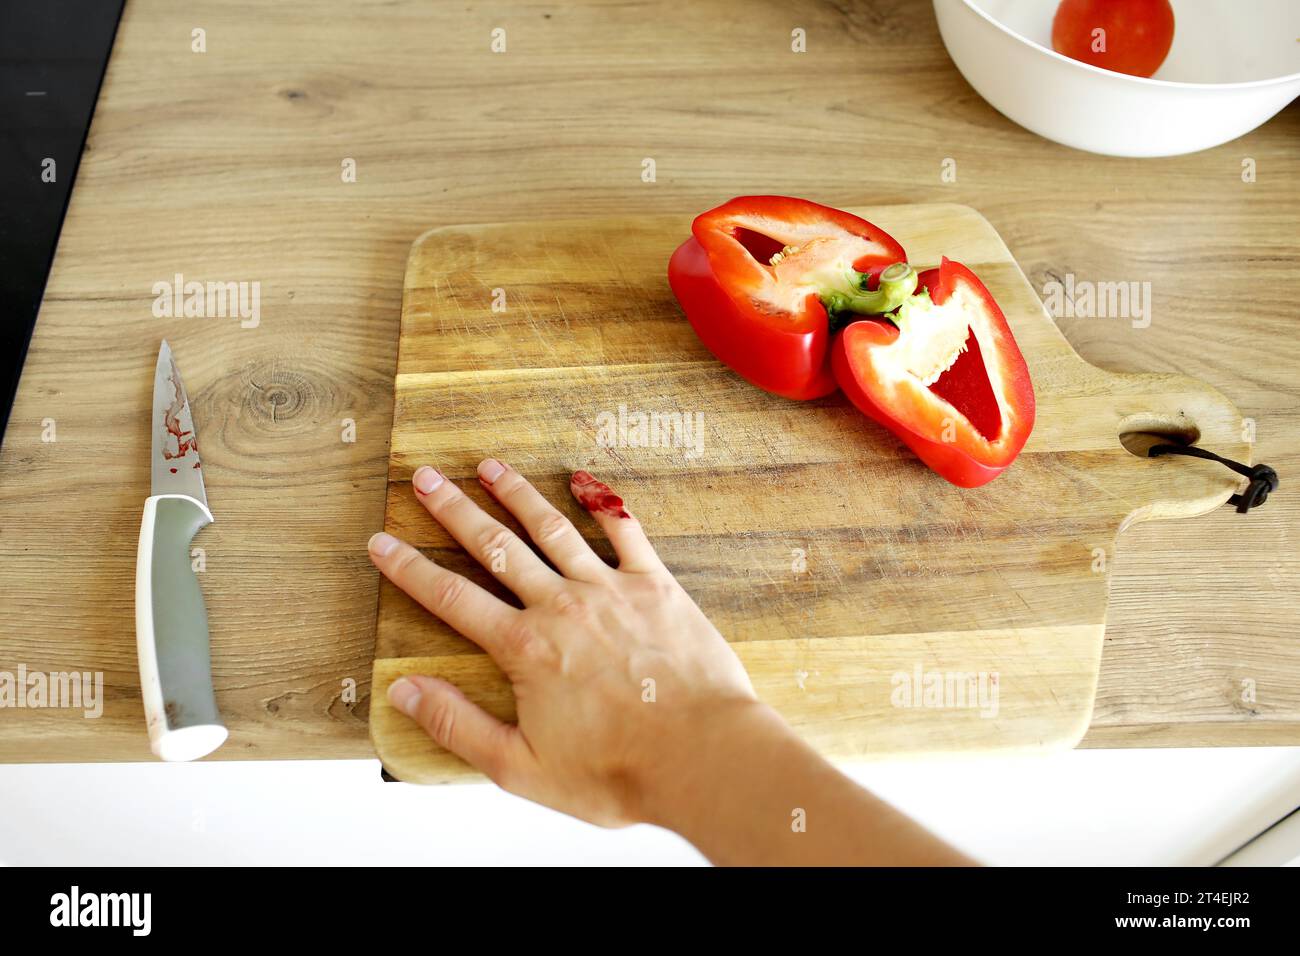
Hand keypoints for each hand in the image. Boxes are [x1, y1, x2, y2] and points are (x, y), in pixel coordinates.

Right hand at [368, 459, 758, 826]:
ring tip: (490, 466)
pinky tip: (583, 480)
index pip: (451, 599)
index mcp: (524, 649)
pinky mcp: (656, 586)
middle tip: (426, 478)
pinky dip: (603, 503)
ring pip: (553, 529)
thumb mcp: (520, 767)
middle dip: (455, 511)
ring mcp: (610, 589)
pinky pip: (625, 531)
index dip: (410, 569)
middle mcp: (561, 606)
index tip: (381, 542)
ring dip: (517, 495)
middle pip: (495, 548)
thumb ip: (458, 725)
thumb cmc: (617, 770)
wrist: (701, 756)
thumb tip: (404, 692)